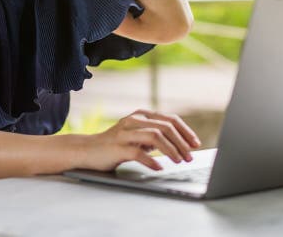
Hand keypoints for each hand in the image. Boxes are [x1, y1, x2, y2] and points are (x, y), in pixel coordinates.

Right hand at [82, 109, 201, 171]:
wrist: (87, 150)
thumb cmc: (115, 145)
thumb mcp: (138, 136)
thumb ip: (154, 136)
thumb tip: (180, 143)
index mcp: (141, 115)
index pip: (170, 119)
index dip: (185, 131)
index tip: (195, 144)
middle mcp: (134, 120)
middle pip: (165, 127)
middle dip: (181, 142)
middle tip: (189, 156)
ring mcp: (125, 132)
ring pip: (155, 136)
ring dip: (171, 150)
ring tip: (178, 161)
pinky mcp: (117, 147)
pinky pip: (138, 153)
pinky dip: (151, 161)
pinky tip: (159, 168)